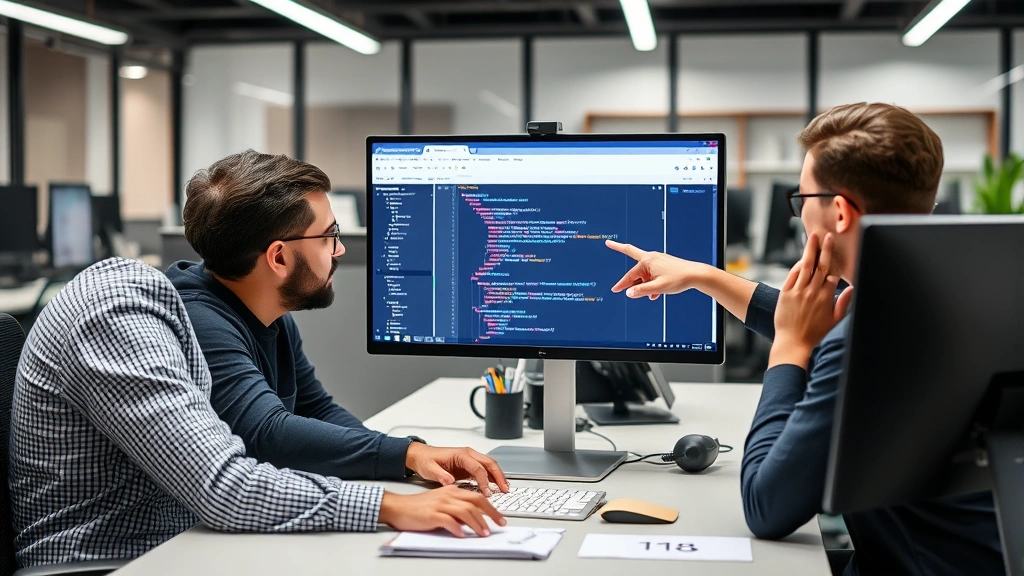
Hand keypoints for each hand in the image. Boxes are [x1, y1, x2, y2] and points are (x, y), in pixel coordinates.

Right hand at [379, 485, 505, 536]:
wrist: (398, 507)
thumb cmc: (419, 506)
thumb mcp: (441, 502)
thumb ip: (457, 507)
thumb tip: (472, 519)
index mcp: (452, 490)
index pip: (477, 497)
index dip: (491, 508)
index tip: (499, 518)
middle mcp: (448, 495)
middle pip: (476, 502)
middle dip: (490, 514)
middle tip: (499, 524)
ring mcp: (440, 504)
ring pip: (466, 511)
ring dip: (477, 524)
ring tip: (483, 533)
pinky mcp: (432, 514)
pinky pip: (449, 521)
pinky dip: (458, 529)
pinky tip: (462, 535)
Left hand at [405, 443, 509, 496]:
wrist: (421, 456)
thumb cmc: (426, 460)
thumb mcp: (429, 469)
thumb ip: (440, 475)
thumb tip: (449, 482)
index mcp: (460, 455)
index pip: (478, 467)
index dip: (484, 481)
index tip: (486, 492)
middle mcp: (468, 454)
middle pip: (489, 463)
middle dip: (499, 476)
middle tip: (505, 489)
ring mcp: (470, 459)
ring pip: (490, 465)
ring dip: (498, 476)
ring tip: (505, 488)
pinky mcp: (469, 465)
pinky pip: (485, 470)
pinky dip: (492, 477)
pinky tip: (496, 486)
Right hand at [606, 239, 711, 299]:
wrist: (696, 275)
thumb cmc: (678, 279)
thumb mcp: (658, 287)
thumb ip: (642, 291)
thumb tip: (628, 293)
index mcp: (647, 261)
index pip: (630, 275)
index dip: (621, 284)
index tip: (614, 290)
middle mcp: (651, 258)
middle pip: (634, 269)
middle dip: (626, 275)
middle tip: (613, 264)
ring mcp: (658, 261)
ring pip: (645, 274)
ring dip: (643, 284)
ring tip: (647, 295)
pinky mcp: (664, 265)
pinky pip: (653, 274)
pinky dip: (651, 283)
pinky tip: (655, 294)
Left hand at [770, 232, 853, 368]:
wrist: (793, 342)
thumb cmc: (814, 333)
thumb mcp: (834, 320)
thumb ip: (844, 303)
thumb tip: (850, 288)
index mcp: (826, 298)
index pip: (832, 274)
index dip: (834, 263)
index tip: (835, 250)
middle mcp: (813, 292)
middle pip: (821, 266)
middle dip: (825, 249)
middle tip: (828, 236)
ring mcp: (798, 291)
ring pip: (806, 266)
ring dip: (810, 250)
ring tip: (813, 238)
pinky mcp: (785, 293)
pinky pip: (793, 275)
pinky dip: (798, 265)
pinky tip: (802, 257)